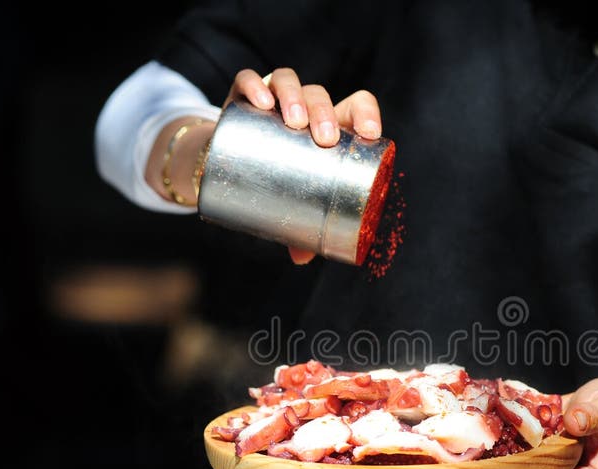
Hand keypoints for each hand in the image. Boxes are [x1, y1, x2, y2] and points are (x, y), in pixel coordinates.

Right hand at [225, 68, 383, 264]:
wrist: (228, 159)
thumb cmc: (278, 181)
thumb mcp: (293, 201)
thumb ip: (302, 228)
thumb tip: (302, 259)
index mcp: (330, 124)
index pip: (356, 105)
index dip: (366, 114)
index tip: (369, 135)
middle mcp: (305, 106)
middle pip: (321, 96)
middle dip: (325, 112)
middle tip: (323, 139)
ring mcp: (274, 96)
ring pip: (289, 82)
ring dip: (295, 97)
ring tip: (294, 123)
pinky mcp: (243, 95)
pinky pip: (249, 80)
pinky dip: (255, 86)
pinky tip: (261, 103)